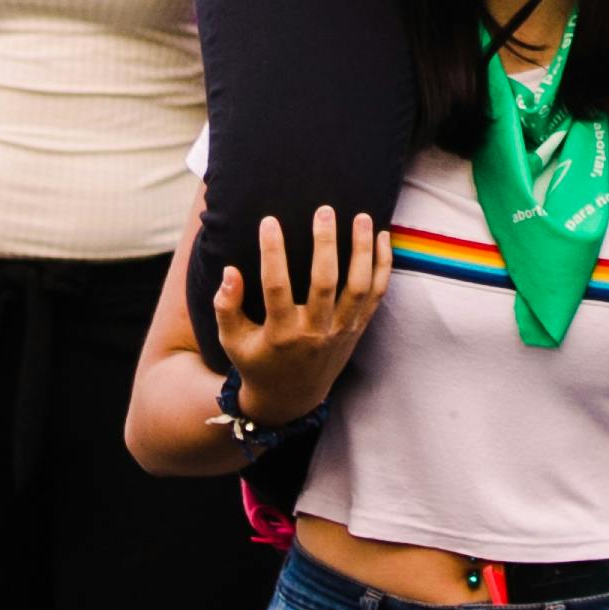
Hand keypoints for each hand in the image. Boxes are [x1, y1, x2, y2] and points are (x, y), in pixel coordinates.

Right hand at [215, 208, 389, 425]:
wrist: (291, 399)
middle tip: (324, 210)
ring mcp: (341, 331)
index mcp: (281, 335)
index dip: (272, 253)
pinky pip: (377, 295)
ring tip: (362, 216)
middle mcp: (315, 333)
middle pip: (326, 283)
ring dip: (362, 250)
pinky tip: (382, 237)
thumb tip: (230, 271)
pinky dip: (383, 265)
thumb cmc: (257, 362)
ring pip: (359, 287)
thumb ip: (225, 307)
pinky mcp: (358, 329)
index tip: (269, 221)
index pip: (276, 288)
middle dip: (326, 245)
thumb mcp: (233, 341)